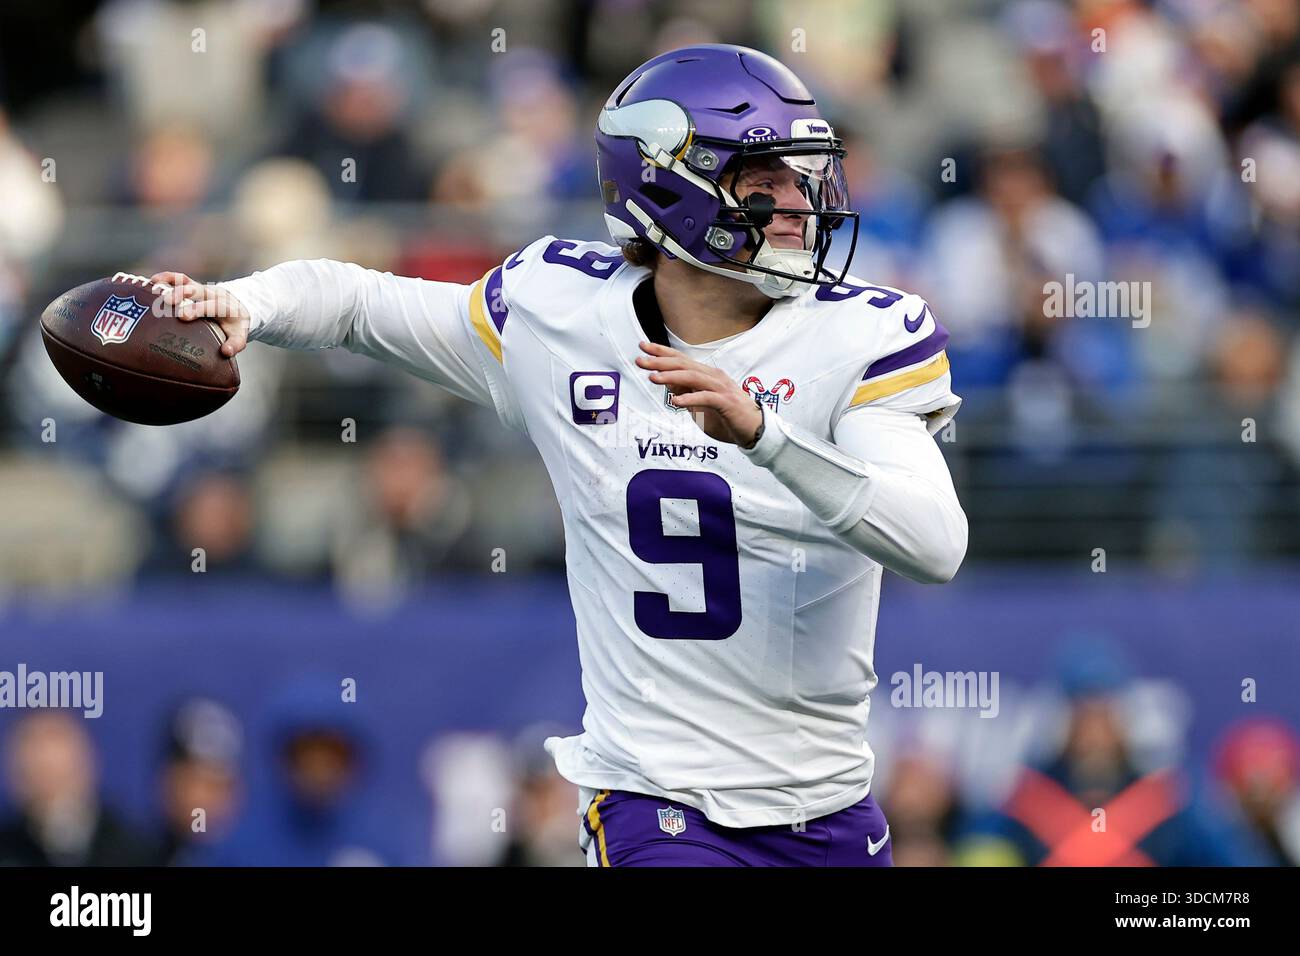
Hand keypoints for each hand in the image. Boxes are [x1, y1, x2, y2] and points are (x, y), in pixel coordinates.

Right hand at [148, 271, 250, 357]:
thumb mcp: (239, 335)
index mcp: (225, 307)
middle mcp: (212, 295)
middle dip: (181, 294)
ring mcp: (201, 289)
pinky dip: (166, 278)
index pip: (212, 305)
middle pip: (197, 289)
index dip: (198, 309)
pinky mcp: (192, 286)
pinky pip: (178, 278)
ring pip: (186, 282)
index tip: (183, 316)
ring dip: (170, 284)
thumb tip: (225, 352)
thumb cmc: (234, 325)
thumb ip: (235, 344)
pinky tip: (152, 282)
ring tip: (154, 289)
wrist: (237, 306)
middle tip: (167, 301)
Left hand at [635, 341, 762, 447]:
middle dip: (660, 361)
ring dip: (671, 377)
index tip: (643, 347)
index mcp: (707, 375)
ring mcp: (721, 388)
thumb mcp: (701, 405)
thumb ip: (687, 393)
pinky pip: (706, 398)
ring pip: (693, 377)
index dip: (662, 352)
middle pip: (684, 364)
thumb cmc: (728, 418)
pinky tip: (676, 401)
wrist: (755, 431)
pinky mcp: (727, 403)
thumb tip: (668, 384)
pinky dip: (690, 399)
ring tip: (653, 378)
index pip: (681, 360)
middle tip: (641, 360)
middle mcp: (714, 377)